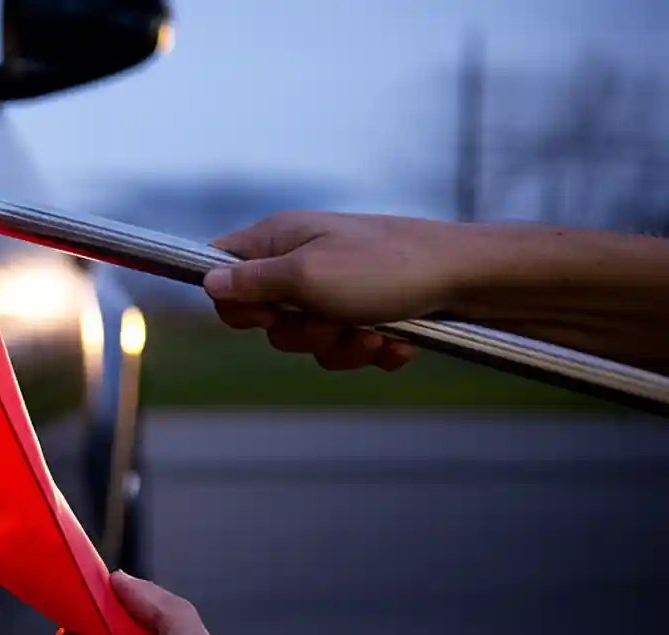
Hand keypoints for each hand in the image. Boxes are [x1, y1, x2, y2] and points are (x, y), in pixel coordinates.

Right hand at [203, 211, 477, 370]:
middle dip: (300, 333)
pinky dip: (368, 350)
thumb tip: (208, 281)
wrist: (470, 279)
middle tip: (331, 321)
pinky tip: (394, 343)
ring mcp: (336, 287)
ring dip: (338, 346)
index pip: (223, 266)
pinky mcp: (366, 311)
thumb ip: (253, 281)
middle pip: (266, 317)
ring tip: (372, 334)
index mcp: (282, 239)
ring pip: (308, 338)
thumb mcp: (309, 275)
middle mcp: (304, 260)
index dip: (234, 300)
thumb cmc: (387, 268)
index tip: (264, 313)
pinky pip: (345, 346)